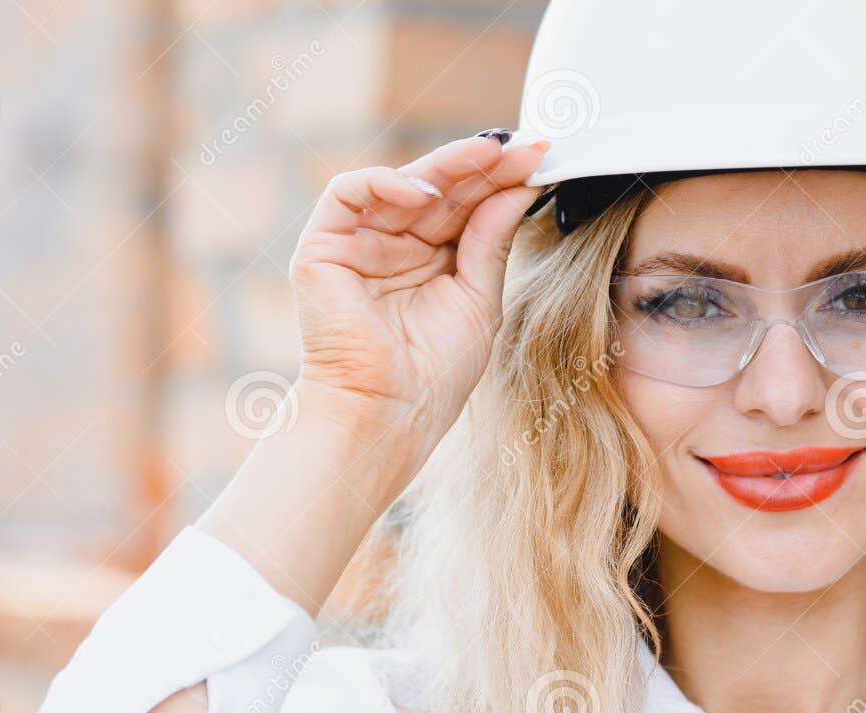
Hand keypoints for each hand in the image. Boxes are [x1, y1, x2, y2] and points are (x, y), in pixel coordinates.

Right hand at [287, 134, 549, 472]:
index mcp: (434, 259)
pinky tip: (427, 193)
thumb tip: (520, 188)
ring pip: (401, 183)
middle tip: (525, 148)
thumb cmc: (435, 371)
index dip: (502, 180)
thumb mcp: (479, 298)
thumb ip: (492, 240)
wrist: (390, 411)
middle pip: (440, 188)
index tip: (541, 158)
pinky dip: (385, 183)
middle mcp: (396, 244)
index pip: (468, 205)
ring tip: (489, 158)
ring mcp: (360, 243)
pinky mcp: (323, 247)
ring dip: (447, 166)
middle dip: (483, 165)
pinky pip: (348, 194)